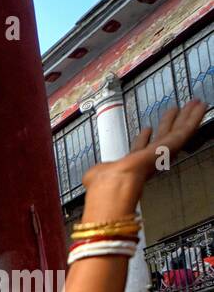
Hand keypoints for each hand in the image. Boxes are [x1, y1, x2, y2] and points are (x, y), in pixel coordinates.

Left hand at [80, 99, 206, 217]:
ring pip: (176, 132)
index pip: (140, 149)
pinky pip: (185, 130)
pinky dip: (193, 118)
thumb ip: (97, 172)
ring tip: (191, 105)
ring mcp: (160, 154)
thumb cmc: (104, 186)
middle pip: (162, 137)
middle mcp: (148, 160)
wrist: (115, 186)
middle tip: (175, 110)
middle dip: (167, 123)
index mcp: (130, 166)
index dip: (143, 139)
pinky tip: (200, 106)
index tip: (147, 129)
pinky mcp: (170, 148)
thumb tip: (91, 176)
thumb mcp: (97, 175)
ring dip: (185, 118)